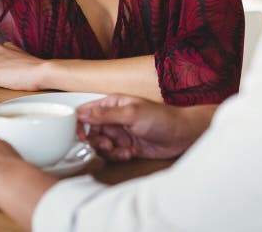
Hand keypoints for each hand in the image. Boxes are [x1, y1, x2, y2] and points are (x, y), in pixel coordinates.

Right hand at [77, 94, 214, 160]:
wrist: (183, 135)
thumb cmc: (162, 118)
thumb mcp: (131, 114)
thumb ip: (105, 114)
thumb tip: (81, 113)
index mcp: (112, 104)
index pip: (85, 112)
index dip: (79, 125)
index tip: (80, 136)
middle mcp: (114, 118)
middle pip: (91, 133)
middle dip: (97, 142)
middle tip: (108, 144)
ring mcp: (120, 133)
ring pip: (100, 146)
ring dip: (109, 151)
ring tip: (122, 149)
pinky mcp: (126, 147)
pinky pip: (112, 155)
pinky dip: (118, 156)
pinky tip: (130, 153)